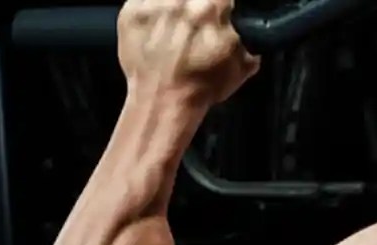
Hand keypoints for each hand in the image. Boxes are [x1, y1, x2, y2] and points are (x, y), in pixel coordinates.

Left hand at [118, 0, 259, 104]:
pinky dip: (152, 9)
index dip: (222, 5)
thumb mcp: (241, 65)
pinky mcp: (130, 11)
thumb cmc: (203, 86)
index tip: (221, 12)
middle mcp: (179, 0)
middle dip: (196, 6)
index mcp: (210, 7)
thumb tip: (246, 31)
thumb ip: (245, 39)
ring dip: (175, 6)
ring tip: (176, 23)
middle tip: (196, 21)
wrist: (163, 101)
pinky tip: (158, 27)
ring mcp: (150, 3)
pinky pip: (144, 0)